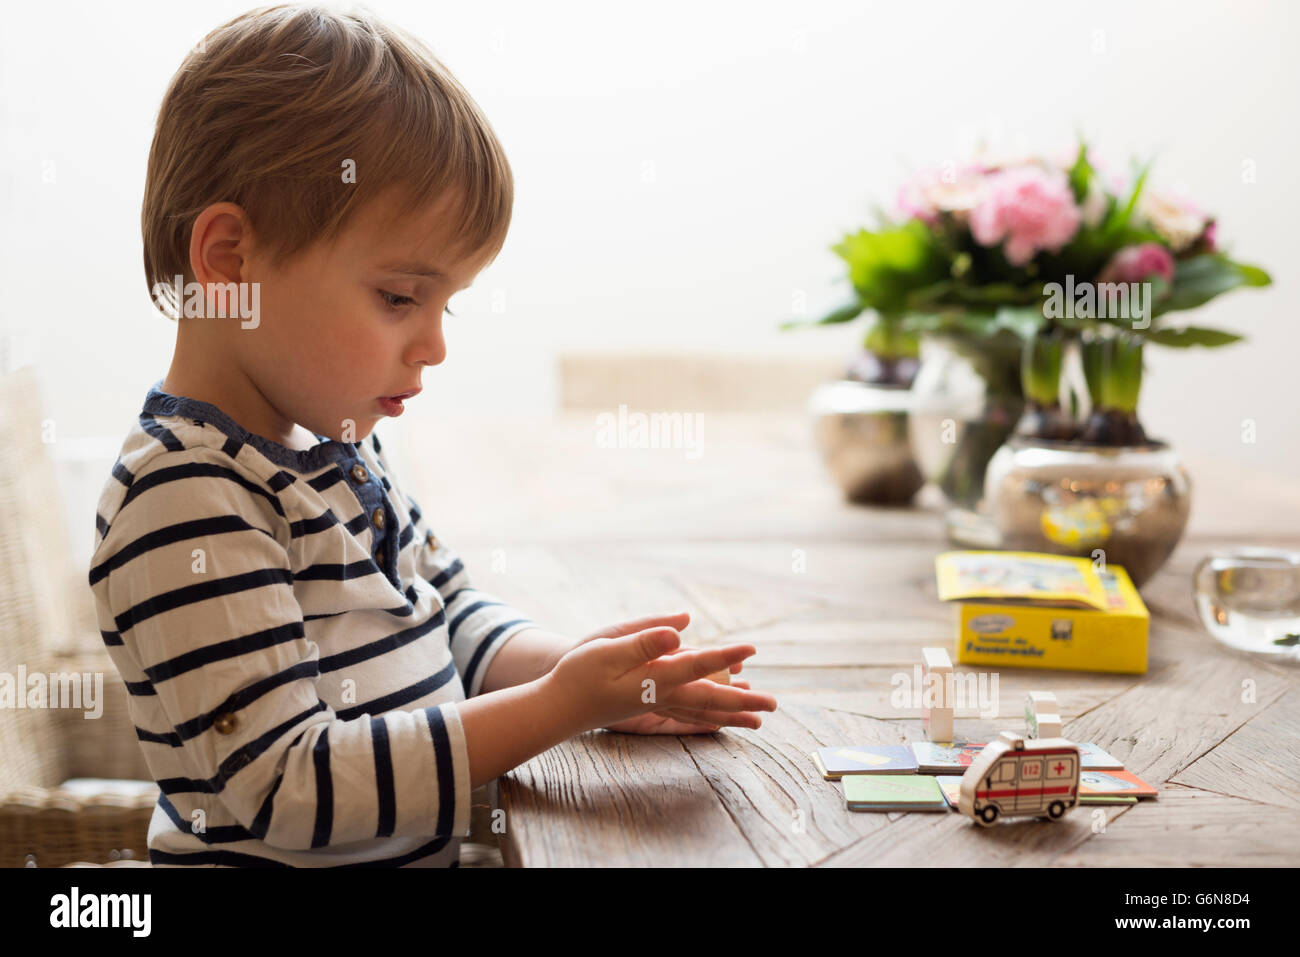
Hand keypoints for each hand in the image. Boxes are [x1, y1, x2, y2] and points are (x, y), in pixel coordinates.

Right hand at [542, 612, 776, 735]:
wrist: (558, 705)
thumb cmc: (578, 674)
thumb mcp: (606, 649)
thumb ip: (642, 643)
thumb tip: (679, 633)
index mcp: (653, 679)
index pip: (697, 665)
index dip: (725, 655)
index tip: (751, 648)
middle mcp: (661, 695)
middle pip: (710, 699)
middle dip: (743, 701)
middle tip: (774, 705)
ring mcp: (656, 704)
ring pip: (703, 710)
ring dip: (732, 713)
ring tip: (758, 719)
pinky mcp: (650, 706)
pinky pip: (690, 711)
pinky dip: (709, 713)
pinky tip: (719, 714)